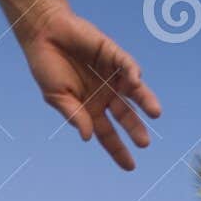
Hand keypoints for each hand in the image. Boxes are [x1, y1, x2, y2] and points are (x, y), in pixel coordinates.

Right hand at [18, 3, 161, 170]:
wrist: (45, 33)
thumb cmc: (47, 66)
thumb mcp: (57, 96)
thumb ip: (74, 115)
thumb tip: (88, 137)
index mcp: (89, 108)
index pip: (107, 133)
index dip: (118, 150)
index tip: (130, 166)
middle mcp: (104, 94)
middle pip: (124, 116)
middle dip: (135, 129)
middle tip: (144, 143)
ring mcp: (111, 75)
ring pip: (133, 92)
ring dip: (144, 102)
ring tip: (155, 113)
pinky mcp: (113, 54)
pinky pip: (128, 67)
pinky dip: (133, 75)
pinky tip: (135, 83)